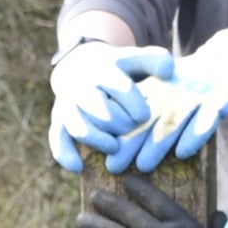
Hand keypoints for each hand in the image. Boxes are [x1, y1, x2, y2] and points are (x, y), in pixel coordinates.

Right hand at [48, 40, 175, 173]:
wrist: (80, 67)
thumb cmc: (116, 69)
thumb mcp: (133, 60)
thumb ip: (153, 60)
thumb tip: (170, 70)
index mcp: (103, 72)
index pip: (119, 87)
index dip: (133, 103)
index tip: (144, 116)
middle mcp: (82, 89)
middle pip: (100, 110)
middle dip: (119, 123)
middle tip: (132, 129)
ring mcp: (68, 106)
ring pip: (79, 127)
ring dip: (99, 140)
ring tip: (114, 148)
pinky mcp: (59, 122)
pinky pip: (57, 139)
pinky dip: (66, 154)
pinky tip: (79, 168)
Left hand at [125, 25, 227, 171]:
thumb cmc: (191, 85)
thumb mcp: (165, 90)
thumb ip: (144, 111)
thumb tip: (114, 142)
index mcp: (157, 89)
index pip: (133, 113)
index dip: (118, 133)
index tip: (104, 156)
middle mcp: (174, 92)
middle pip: (148, 119)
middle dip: (130, 143)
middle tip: (114, 166)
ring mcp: (197, 96)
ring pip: (173, 120)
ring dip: (157, 143)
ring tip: (143, 165)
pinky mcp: (221, 100)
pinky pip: (207, 118)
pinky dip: (196, 134)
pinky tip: (184, 152)